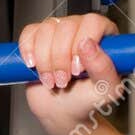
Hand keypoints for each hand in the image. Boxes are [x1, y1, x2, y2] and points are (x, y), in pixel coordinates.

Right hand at [18, 14, 123, 134]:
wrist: (63, 111)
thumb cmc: (88, 100)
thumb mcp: (106, 91)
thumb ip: (104, 68)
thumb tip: (89, 45)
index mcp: (105, 36)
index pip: (94, 23)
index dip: (82, 44)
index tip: (78, 69)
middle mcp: (83, 29)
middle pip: (67, 26)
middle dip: (61, 58)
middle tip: (64, 80)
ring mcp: (60, 32)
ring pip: (47, 30)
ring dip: (45, 60)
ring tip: (52, 80)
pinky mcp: (38, 38)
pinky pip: (29, 32)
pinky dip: (28, 51)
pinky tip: (34, 66)